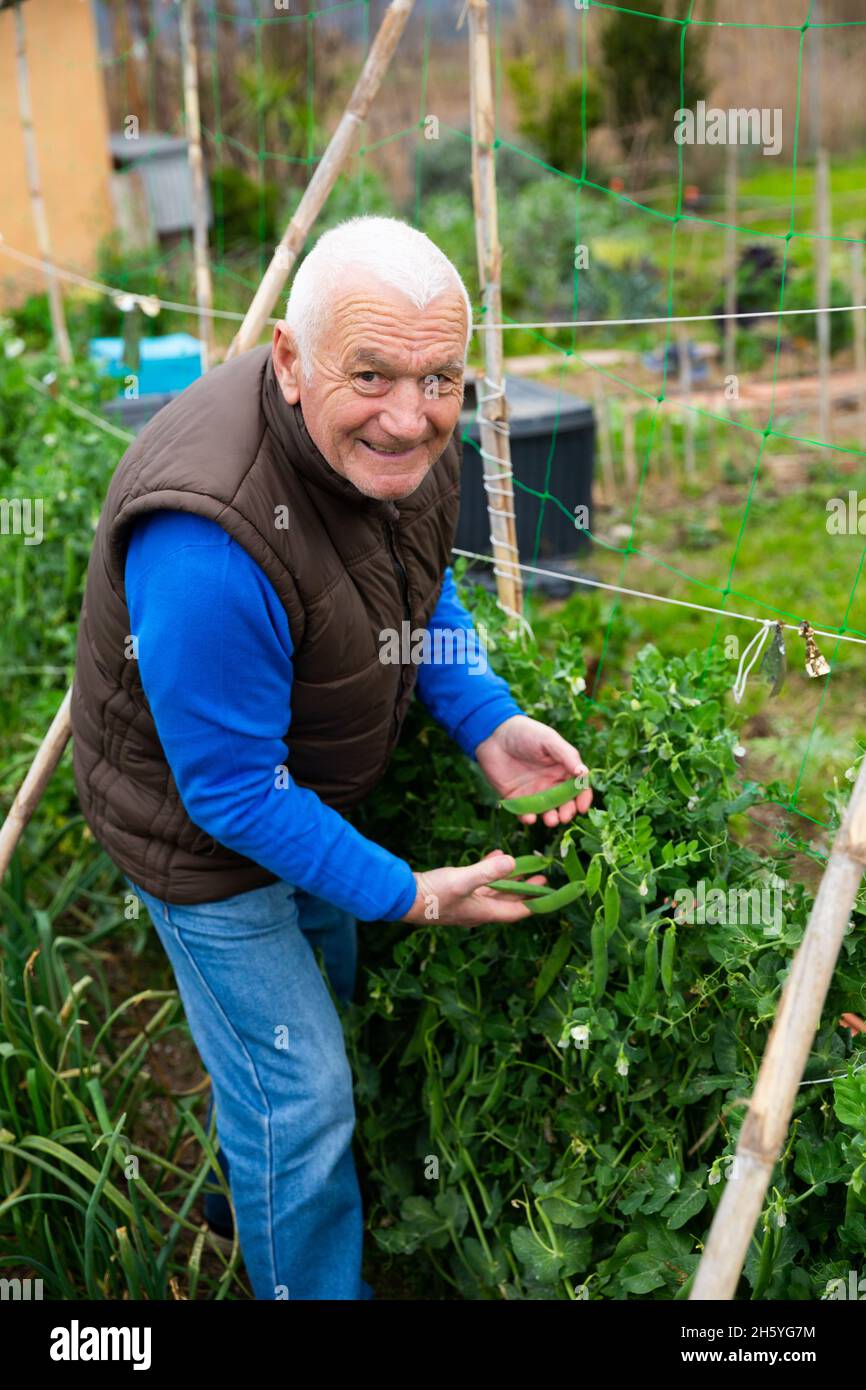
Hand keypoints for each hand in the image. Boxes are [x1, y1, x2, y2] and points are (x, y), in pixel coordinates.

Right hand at [399, 850, 549, 927]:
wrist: (401, 898)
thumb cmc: (432, 893)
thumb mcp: (462, 880)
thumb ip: (487, 871)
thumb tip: (513, 861)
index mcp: (483, 912)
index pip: (516, 911)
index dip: (535, 904)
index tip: (552, 895)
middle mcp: (477, 910)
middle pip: (508, 901)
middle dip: (526, 890)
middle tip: (543, 878)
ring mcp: (466, 903)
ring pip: (494, 891)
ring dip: (509, 879)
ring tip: (523, 865)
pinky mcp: (455, 893)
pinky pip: (479, 883)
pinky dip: (489, 872)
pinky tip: (493, 856)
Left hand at [475, 714, 592, 827]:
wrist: (493, 735)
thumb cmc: (526, 733)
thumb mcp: (549, 740)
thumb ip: (568, 756)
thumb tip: (584, 774)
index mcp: (562, 770)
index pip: (578, 788)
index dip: (583, 798)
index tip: (582, 808)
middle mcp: (551, 783)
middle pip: (565, 803)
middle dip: (567, 812)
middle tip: (564, 817)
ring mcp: (534, 792)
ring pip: (546, 811)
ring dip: (550, 818)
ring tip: (550, 820)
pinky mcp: (516, 798)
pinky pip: (524, 813)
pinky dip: (528, 818)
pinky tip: (529, 818)